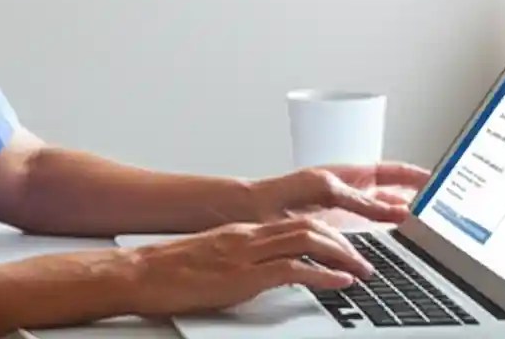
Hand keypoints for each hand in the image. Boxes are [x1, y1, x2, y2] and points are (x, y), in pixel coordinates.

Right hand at [123, 215, 375, 317]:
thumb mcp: (213, 261)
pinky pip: (293, 270)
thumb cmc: (169, 272)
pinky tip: (340, 282)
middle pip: (309, 226)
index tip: (346, 246)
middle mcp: (249, 236)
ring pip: (307, 240)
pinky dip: (323, 275)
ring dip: (341, 254)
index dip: (328, 233)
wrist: (141, 273)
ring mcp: (246, 253)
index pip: (295, 223)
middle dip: (342, 242)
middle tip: (363, 259)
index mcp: (243, 231)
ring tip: (360, 270)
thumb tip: (263, 274)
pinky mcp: (243, 276)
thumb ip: (240, 262)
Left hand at [252, 162, 432, 226]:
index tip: (436, 178)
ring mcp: (346, 210)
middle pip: (391, 192)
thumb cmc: (285, 190)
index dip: (413, 174)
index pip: (390, 171)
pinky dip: (383, 233)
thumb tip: (396, 210)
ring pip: (382, 212)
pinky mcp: (339, 228)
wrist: (259, 210)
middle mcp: (351, 190)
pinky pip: (369, 230)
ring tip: (422, 222)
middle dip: (413, 196)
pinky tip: (392, 238)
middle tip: (437, 204)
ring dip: (400, 216)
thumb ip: (362, 201)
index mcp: (350, 172)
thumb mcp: (329, 189)